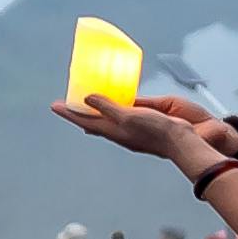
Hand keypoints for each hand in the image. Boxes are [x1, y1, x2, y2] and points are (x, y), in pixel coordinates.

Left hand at [53, 87, 226, 175]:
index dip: (70, 113)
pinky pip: (124, 110)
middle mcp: (119, 129)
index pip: (85, 120)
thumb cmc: (156, 132)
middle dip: (79, 111)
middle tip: (68, 102)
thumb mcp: (128, 117)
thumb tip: (88, 98)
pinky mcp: (144, 119)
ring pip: (107, 115)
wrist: (182, 140)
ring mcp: (131, 125)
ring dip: (97, 108)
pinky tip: (118, 98)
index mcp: (113, 130)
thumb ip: (108, 107)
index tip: (55, 106)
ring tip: (87, 99)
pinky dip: (116, 103)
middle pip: (93, 119)